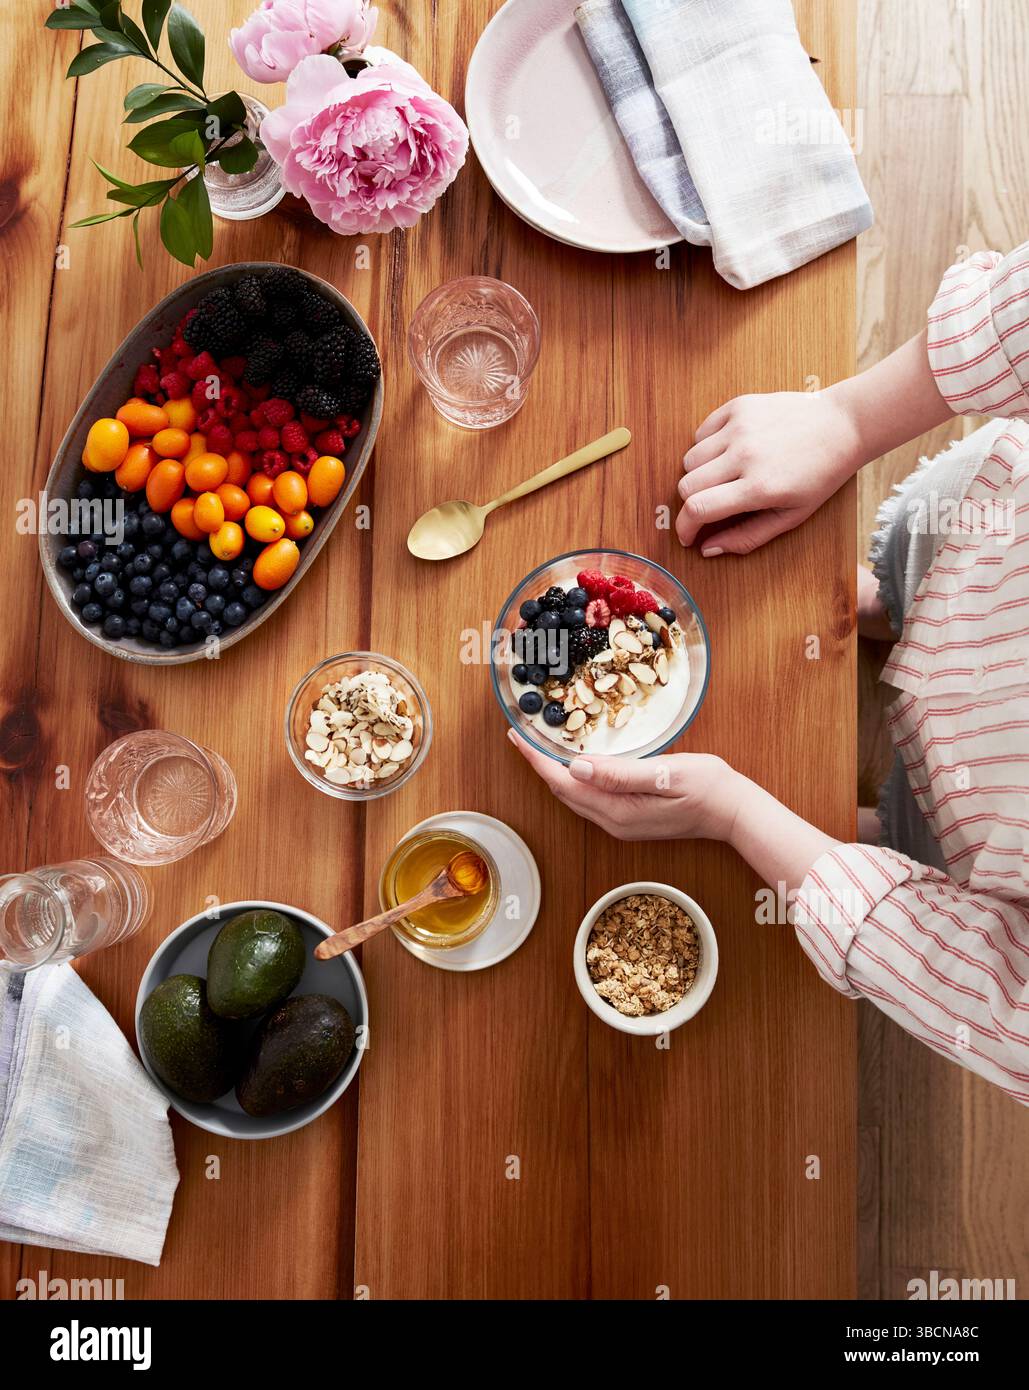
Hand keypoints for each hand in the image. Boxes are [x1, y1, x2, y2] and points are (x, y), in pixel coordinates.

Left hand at [508, 732, 743, 842]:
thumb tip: (576, 768)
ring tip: (537, 747)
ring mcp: (621, 823)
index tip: (516, 736)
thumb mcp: (665, 774)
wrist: (733, 812)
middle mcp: (613, 821)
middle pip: (563, 791)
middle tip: (519, 735)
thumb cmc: (707, 787)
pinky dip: (573, 780)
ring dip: (553, 772)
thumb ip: (620, 774)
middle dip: (538, 764)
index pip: (564, 783)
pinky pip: (590, 798)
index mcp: (617, 810)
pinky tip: (573, 765)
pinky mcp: (629, 819)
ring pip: (574, 796)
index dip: (537, 759)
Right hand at [676, 387, 863, 555]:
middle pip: (686, 485)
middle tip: (707, 508)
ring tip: (722, 478)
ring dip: (697, 475)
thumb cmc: (821, 475)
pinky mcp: (738, 406)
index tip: (687, 536)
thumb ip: (747, 537)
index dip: (684, 528)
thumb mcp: (791, 516)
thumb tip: (708, 549)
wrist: (843, 425)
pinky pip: (701, 432)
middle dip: (691, 504)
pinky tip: (726, 453)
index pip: (697, 509)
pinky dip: (705, 448)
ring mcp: (739, 426)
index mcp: (759, 486)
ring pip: (689, 459)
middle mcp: (744, 454)